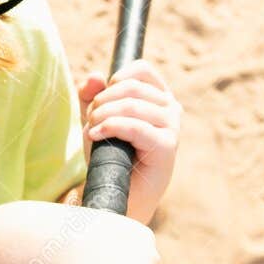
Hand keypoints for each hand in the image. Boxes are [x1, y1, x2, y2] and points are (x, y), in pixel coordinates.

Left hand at [77, 59, 182, 224]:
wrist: (119, 193)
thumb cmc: (111, 155)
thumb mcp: (96, 118)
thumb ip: (91, 95)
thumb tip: (94, 77)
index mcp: (159, 97)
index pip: (142, 69)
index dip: (116, 80)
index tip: (101, 100)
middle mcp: (171, 108)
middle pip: (131, 86)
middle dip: (102, 101)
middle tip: (91, 121)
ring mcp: (173, 127)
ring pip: (131, 105)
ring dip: (102, 116)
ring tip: (92, 132)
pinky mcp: (167, 146)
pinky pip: (135, 126)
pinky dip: (110, 128)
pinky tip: (96, 136)